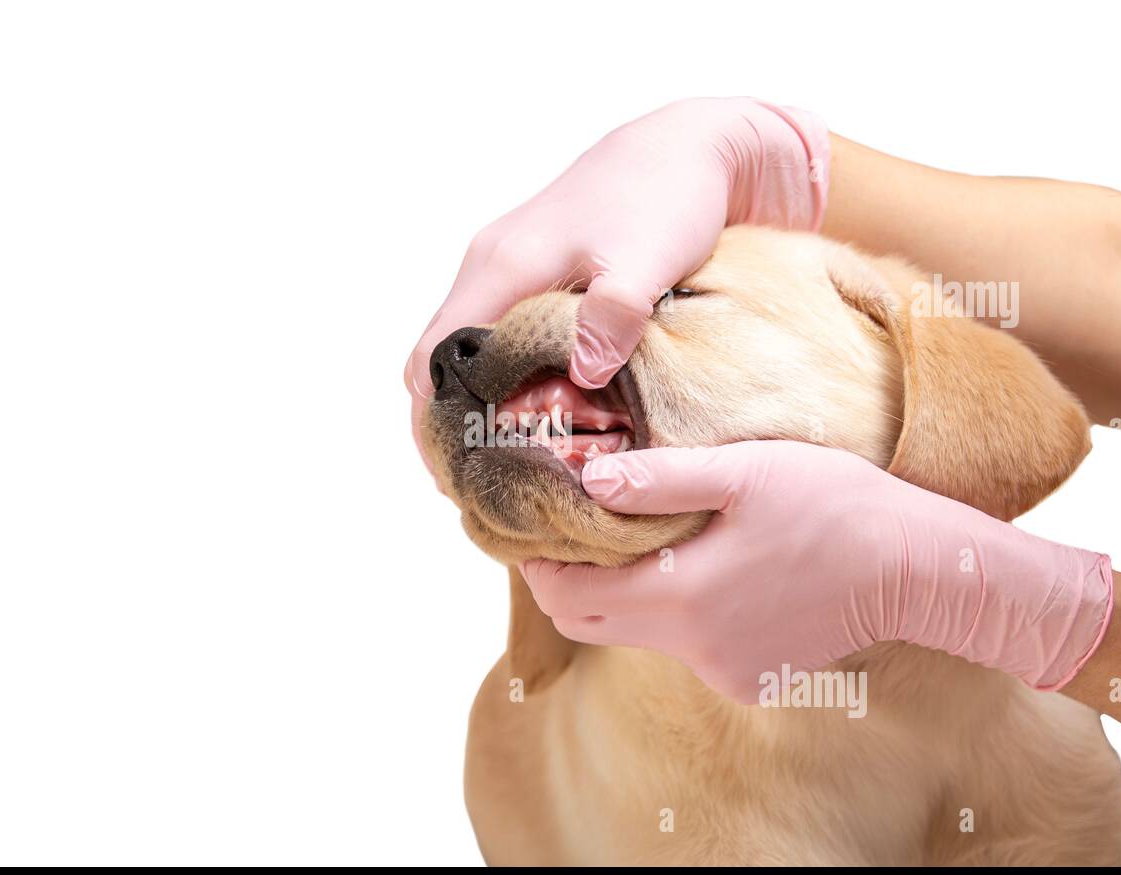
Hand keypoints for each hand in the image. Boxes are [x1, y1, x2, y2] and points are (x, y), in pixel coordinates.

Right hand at [405, 97, 828, 473]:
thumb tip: (582, 371)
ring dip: (477, 401)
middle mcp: (491, 267)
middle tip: (482, 482)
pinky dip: (502, 375)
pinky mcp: (532, 272)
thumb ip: (613, 313)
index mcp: (502, 267)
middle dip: (448, 422)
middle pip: (438, 359)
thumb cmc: (667, 198)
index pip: (432, 357)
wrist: (688, 147)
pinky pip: (496, 332)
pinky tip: (536, 408)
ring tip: (508, 458)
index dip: (432, 421)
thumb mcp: (647, 258)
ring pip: (467, 348)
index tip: (456, 473)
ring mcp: (508, 267)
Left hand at [521, 442, 1113, 702]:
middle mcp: (691, 647)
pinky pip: (686, 648)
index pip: (569, 595)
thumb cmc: (834, 506)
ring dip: (624, 592)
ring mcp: (720, 670)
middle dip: (567, 580)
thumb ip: (658, 479)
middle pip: (591, 623)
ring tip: (638, 536)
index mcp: (679, 597)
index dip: (538, 562)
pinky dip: (675, 612)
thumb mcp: (745, 473)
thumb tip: (586, 479)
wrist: (914, 568)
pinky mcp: (747, 679)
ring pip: (638, 635)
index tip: (533, 525)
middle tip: (570, 530)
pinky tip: (705, 569)